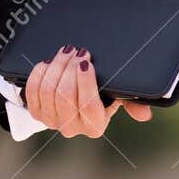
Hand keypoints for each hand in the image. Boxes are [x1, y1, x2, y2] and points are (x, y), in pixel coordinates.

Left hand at [24, 45, 152, 137]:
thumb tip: (145, 114)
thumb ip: (131, 102)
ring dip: (57, 66)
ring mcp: (52, 120)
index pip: (88, 106)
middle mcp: (72, 127)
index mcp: (94, 125)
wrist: (71, 104)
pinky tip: (50, 63)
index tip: (86, 62)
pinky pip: (33, 90)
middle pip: (65, 95)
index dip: (85, 82)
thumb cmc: (97, 97)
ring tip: (66, 52)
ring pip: (48, 90)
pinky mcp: (37, 112)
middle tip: (76, 51)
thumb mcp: (115, 97)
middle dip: (69, 68)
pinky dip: (41, 73)